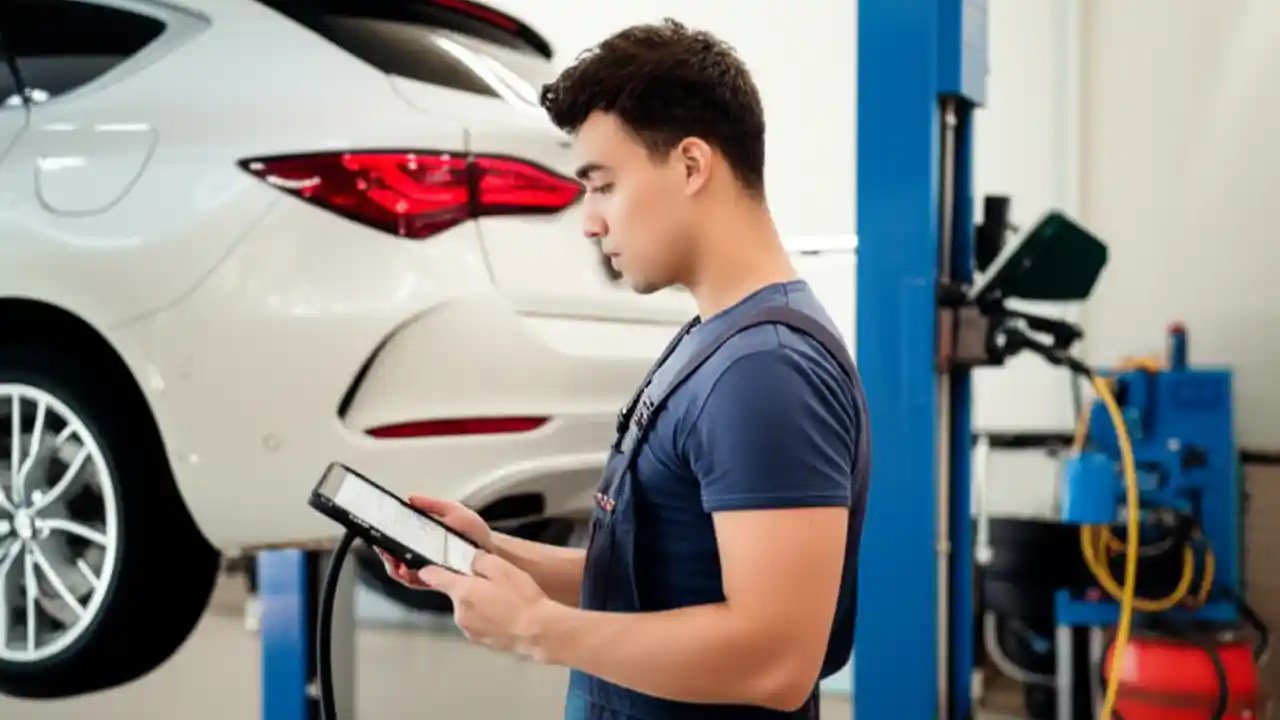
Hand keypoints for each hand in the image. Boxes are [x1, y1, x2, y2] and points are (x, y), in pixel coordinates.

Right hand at [378, 495, 492, 589]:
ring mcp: (432, 568)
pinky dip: (408, 576)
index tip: (381, 537)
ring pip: (404, 572)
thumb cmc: (475, 532)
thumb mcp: (453, 511)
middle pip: (399, 558)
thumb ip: (433, 505)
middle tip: (383, 549)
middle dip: (387, 555)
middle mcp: (427, 555)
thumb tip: (411, 499)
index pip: (402, 542)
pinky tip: (404, 569)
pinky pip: (417, 581)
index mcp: (428, 538)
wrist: (492, 549)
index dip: (389, 541)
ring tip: (392, 558)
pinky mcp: (438, 579)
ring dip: (394, 566)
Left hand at [421, 551, 552, 658]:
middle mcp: (459, 613)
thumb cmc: (521, 596)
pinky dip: (486, 619)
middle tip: (492, 584)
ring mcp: (468, 630)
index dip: (429, 570)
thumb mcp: (502, 567)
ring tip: (503, 602)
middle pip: (456, 594)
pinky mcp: (480, 642)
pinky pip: (478, 624)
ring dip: (477, 604)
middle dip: (467, 588)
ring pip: (467, 610)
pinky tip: (505, 617)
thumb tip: (467, 560)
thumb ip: (479, 560)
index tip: (427, 567)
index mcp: (461, 592)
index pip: (432, 577)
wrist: (539, 632)